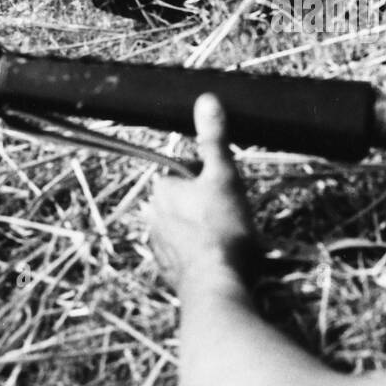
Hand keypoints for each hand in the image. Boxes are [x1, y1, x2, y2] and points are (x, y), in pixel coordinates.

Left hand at [142, 94, 257, 293]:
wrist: (217, 286)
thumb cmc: (222, 229)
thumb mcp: (224, 176)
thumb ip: (214, 138)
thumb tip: (207, 98)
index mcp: (162, 189)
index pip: (186, 169)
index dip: (212, 176)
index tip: (229, 190)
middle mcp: (152, 215)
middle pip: (186, 198)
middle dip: (207, 203)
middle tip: (233, 215)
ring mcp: (159, 245)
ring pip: (187, 226)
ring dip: (205, 228)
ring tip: (230, 239)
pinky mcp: (170, 271)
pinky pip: (187, 252)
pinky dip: (202, 252)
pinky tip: (221, 258)